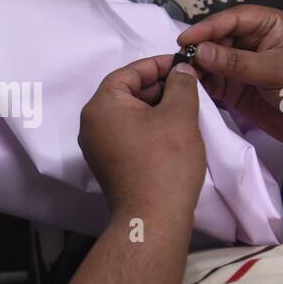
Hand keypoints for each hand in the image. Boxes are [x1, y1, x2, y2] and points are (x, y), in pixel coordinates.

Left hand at [78, 55, 204, 222]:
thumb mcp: (179, 115)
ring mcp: (98, 146)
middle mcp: (92, 124)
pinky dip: (150, 127)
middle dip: (160, 87)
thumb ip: (181, 84)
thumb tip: (181, 69)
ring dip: (158, 107)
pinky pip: (130, 134)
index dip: (159, 65)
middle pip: (128, 92)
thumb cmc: (165, 162)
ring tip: (188, 107)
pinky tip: (175, 130)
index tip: (185, 64)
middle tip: (191, 86)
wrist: (153, 219)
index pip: (130, 72)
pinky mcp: (109, 164)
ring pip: (131, 114)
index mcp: (101, 106)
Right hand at [177, 4, 282, 148]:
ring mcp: (245, 68)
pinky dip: (203, 86)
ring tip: (181, 76)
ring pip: (213, 62)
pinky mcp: (240, 91)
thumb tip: (199, 51)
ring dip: (198, 68)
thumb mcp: (277, 69)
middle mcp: (254, 43)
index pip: (232, 19)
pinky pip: (216, 84)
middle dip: (199, 49)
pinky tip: (190, 89)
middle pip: (218, 40)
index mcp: (269, 25)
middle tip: (180, 61)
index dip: (208, 27)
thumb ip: (236, 62)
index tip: (186, 39)